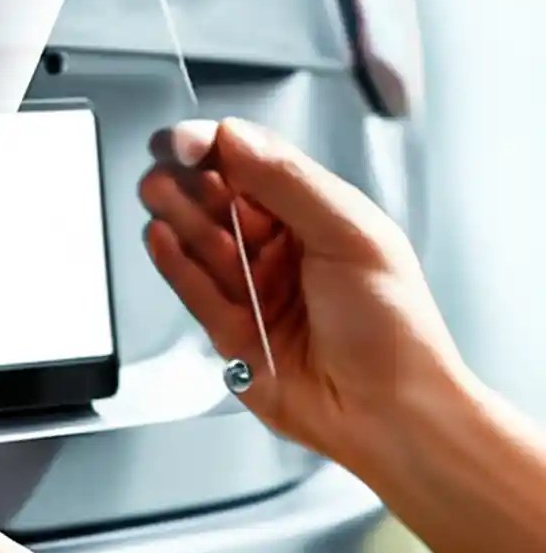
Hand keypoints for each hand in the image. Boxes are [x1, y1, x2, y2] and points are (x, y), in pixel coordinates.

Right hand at [139, 118, 468, 467]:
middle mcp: (282, 251)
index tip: (188, 140)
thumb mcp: (350, 234)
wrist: (391, 414)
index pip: (256, 168)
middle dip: (189, 180)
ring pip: (202, 243)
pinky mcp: (230, 333)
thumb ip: (288, 183)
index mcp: (318, 217)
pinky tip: (160, 237)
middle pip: (220, 202)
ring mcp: (255, 292)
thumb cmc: (395, 330)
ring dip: (177, 215)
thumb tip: (237, 138)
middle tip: (165, 166)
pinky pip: (194, 291)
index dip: (217, 149)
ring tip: (157, 192)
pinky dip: (174, 264)